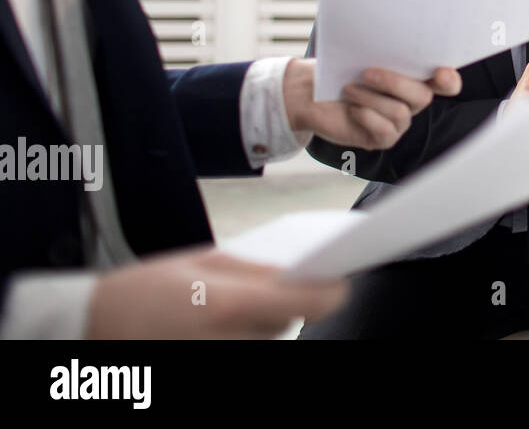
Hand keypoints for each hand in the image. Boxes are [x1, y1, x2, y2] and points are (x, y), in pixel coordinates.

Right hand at [86, 248, 346, 338]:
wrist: (89, 331)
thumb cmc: (142, 292)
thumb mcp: (200, 262)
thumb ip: (254, 268)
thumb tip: (298, 270)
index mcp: (233, 305)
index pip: (315, 302)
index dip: (331, 288)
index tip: (334, 278)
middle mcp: (235, 342)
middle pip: (291, 321)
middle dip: (282, 302)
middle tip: (254, 287)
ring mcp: (227, 364)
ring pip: (271, 339)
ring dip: (261, 323)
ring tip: (222, 310)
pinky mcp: (217, 373)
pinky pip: (250, 351)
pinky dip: (244, 338)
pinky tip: (217, 326)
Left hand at [283, 58, 461, 149]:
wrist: (311, 92)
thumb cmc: (340, 68)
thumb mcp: (361, 54)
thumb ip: (383, 52)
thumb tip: (393, 40)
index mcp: (415, 77)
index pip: (446, 83)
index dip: (449, 80)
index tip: (441, 72)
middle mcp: (412, 101)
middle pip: (423, 96)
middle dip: (395, 83)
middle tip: (367, 73)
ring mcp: (399, 122)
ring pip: (399, 111)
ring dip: (370, 98)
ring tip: (349, 88)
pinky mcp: (383, 139)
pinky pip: (384, 130)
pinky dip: (366, 116)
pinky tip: (352, 109)